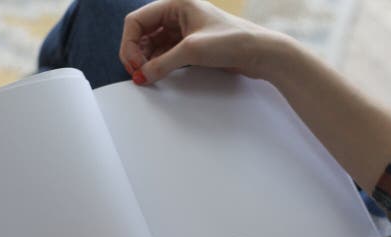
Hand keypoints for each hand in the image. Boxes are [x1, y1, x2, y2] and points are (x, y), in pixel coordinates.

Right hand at [119, 0, 284, 83]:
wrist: (260, 53)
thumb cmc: (233, 41)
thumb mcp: (192, 52)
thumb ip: (162, 64)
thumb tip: (141, 76)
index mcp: (176, 3)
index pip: (137, 21)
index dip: (129, 44)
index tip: (135, 65)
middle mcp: (177, 14)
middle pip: (142, 33)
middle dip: (136, 53)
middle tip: (139, 73)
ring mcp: (183, 30)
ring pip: (152, 44)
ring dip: (146, 60)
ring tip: (148, 76)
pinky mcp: (191, 45)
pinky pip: (165, 53)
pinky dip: (158, 64)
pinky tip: (157, 74)